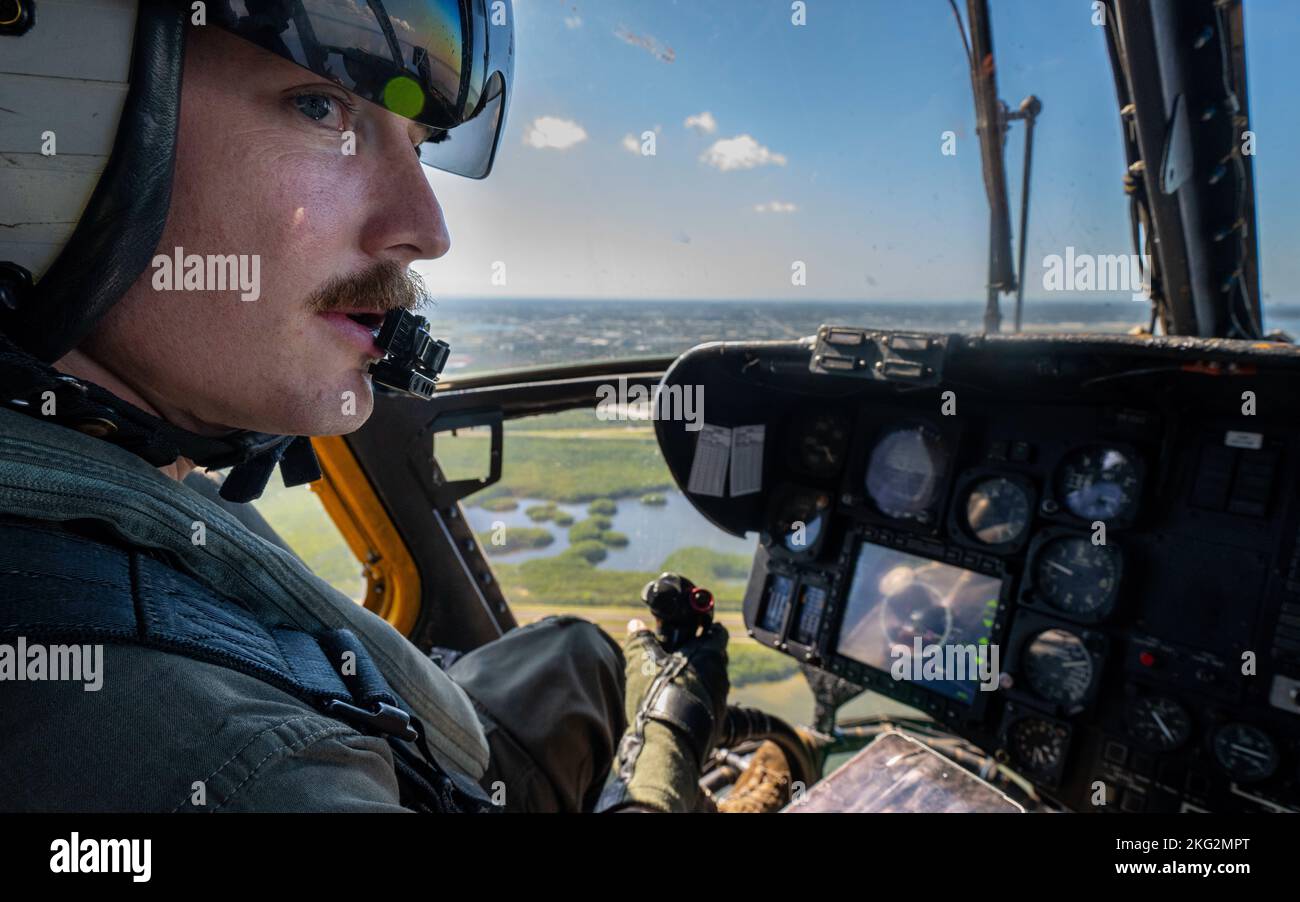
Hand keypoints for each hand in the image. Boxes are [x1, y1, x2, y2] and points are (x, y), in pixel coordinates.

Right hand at [596, 618, 729, 811]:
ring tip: (677, 685)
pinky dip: (698, 704)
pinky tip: (679, 708)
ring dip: (700, 682)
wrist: (667, 741)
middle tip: (681, 657)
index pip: (718, 633)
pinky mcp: (716, 724)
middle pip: (717, 659)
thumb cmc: (658, 694)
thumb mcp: (642, 661)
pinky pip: (710, 707)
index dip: (708, 630)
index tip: (696, 630)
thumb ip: (641, 640)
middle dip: (702, 656)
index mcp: (709, 654)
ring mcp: (721, 701)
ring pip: (714, 684)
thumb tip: (636, 624)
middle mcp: (720, 676)